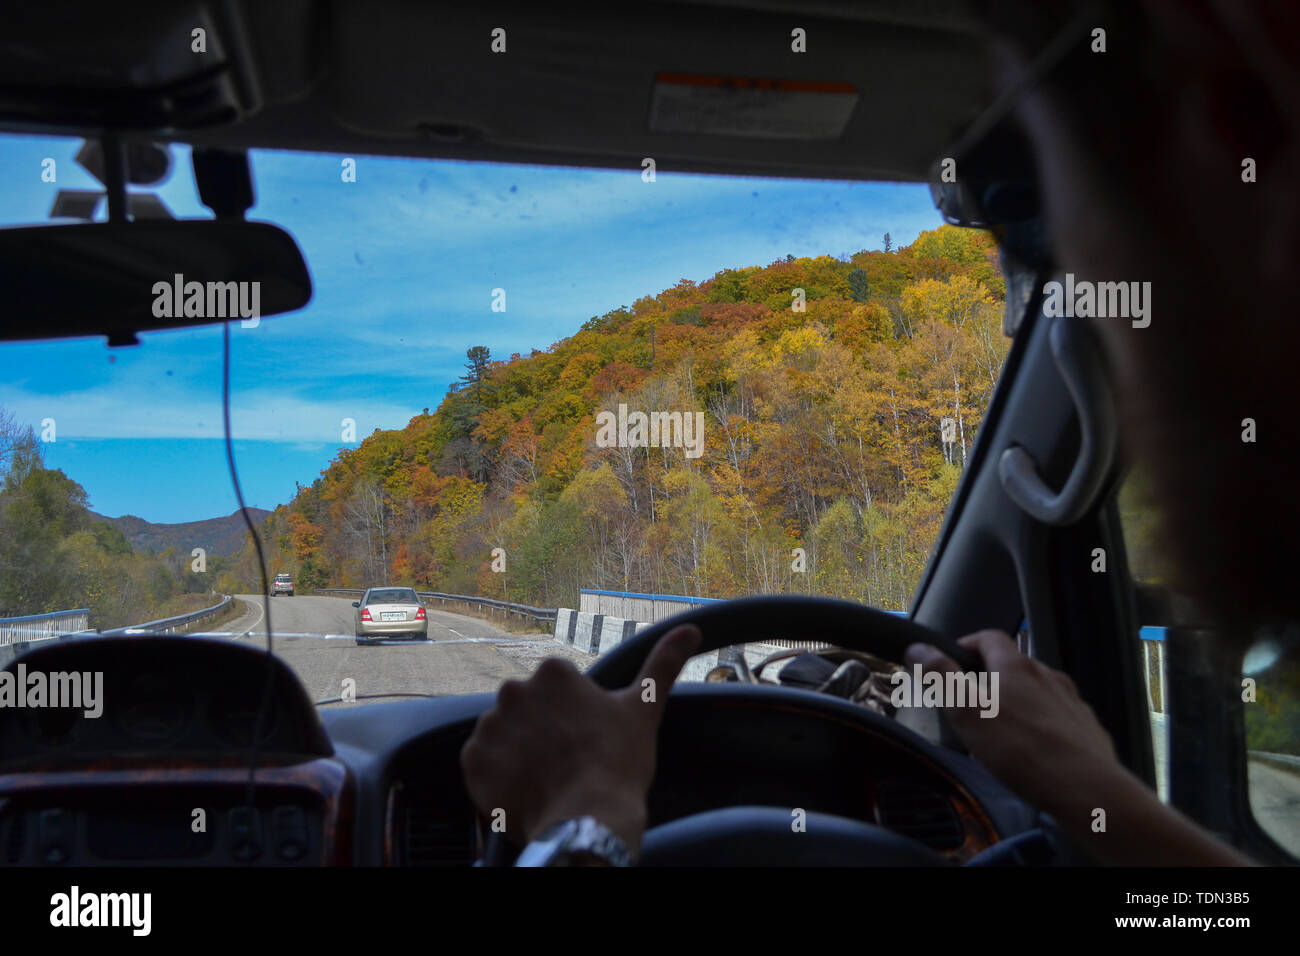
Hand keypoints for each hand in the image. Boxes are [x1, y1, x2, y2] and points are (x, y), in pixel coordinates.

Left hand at [460, 624, 701, 854]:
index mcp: (553, 673)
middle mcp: (514, 690)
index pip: (556, 691)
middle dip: (541, 731)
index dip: (572, 719)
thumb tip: (691, 629)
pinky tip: (525, 789)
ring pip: (504, 735)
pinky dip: (498, 775)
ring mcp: (491, 726)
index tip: (585, 740)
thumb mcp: (644, 707)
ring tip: (546, 778)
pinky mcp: (473, 760)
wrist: (587, 819)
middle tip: (566, 762)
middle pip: (527, 711)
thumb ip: (663, 663)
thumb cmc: (619, 762)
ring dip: (518, 751)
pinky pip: (483, 763)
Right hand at [904, 630, 1117, 810]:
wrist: (1086, 789)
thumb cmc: (1024, 750)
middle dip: (992, 677)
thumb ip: (941, 677)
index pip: (989, 638)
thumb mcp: (967, 711)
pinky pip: (1059, 718)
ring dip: (1019, 701)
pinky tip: (1034, 748)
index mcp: (1016, 667)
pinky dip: (1043, 725)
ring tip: (1003, 728)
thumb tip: (918, 649)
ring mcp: (1071, 702)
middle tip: (973, 700)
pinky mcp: (1086, 729)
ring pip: (1039, 692)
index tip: (953, 658)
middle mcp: (1048, 677)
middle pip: (1014, 665)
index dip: (967, 644)